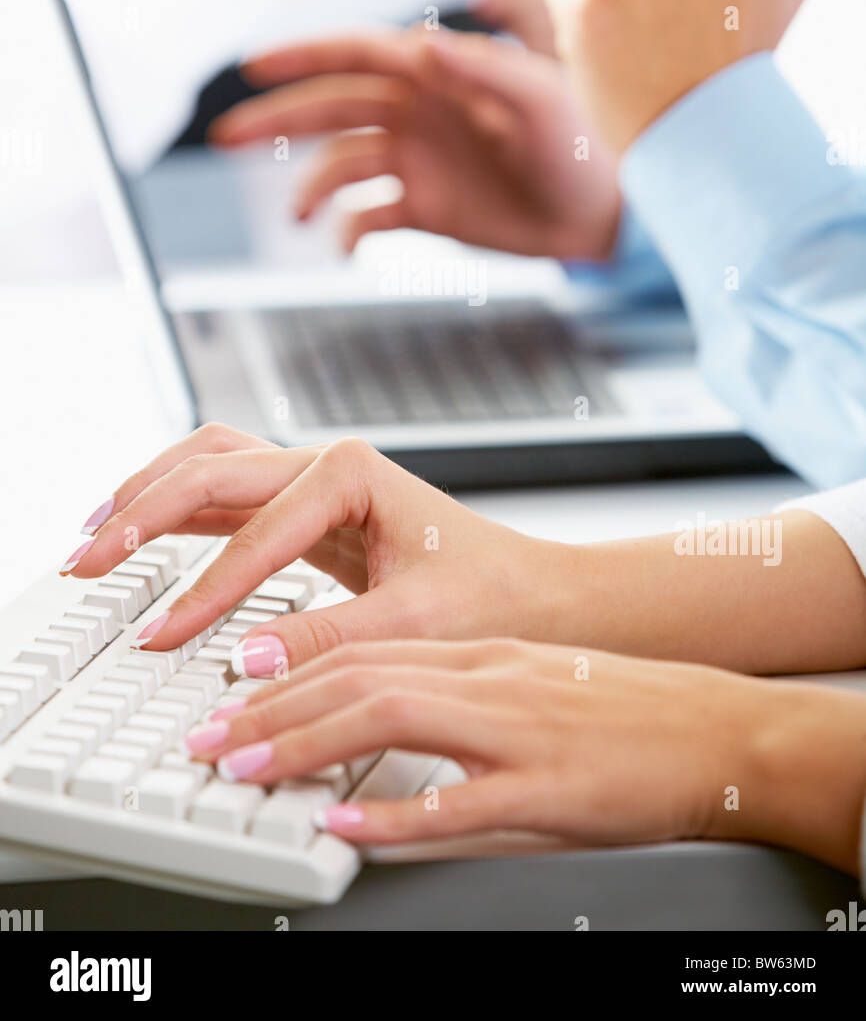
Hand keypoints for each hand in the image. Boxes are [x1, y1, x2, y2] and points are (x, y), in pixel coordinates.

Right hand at [63, 425, 571, 669]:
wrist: (532, 591)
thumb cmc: (489, 594)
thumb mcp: (411, 624)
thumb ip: (324, 641)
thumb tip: (240, 660)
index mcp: (352, 473)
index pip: (254, 535)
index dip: (203, 592)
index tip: (163, 638)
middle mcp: (326, 463)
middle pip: (210, 467)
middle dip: (143, 513)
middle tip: (88, 558)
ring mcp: (314, 479)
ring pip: (210, 464)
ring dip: (149, 493)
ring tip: (95, 533)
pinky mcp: (308, 508)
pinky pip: (227, 493)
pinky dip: (178, 508)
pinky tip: (140, 530)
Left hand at [183, 635, 865, 872]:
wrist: (715, 732)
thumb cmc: (623, 715)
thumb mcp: (527, 695)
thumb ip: (453, 711)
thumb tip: (378, 755)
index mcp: (480, 657)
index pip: (363, 653)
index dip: (286, 676)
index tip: (231, 700)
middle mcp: (488, 679)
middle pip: (360, 678)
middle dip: (271, 708)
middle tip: (208, 738)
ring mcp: (517, 729)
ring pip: (392, 721)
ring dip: (306, 745)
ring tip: (246, 766)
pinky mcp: (549, 787)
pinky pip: (460, 801)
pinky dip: (394, 814)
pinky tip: (345, 824)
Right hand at [210, 27, 622, 259]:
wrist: (608, 214)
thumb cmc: (585, 143)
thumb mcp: (541, 101)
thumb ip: (482, 70)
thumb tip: (419, 44)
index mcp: (436, 75)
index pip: (356, 54)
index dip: (302, 56)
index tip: (250, 68)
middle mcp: (416, 112)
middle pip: (329, 109)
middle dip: (276, 121)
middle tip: (222, 138)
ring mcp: (416, 161)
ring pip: (339, 167)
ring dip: (310, 190)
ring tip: (296, 218)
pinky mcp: (423, 208)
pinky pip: (366, 219)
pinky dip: (347, 235)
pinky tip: (345, 252)